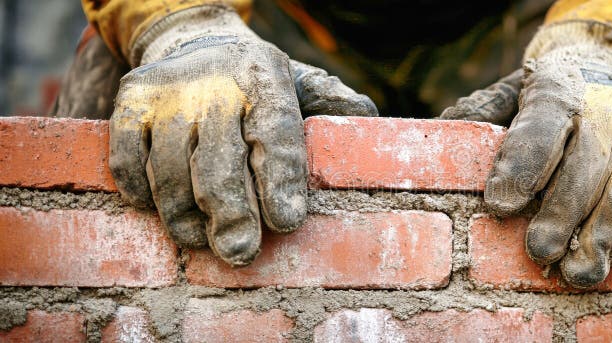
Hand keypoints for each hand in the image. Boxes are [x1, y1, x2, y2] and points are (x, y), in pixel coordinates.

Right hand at [109, 6, 376, 265]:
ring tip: (202, 240)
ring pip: (172, 173)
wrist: (197, 44)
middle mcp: (215, 85)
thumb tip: (366, 122)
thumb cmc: (258, 84)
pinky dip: (143, 194)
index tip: (285, 223)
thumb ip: (334, 104)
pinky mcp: (131, 105)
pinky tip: (161, 208)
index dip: (280, 182)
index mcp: (266, 80)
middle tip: (240, 252)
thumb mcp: (303, 83)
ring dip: (186, 218)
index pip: (275, 136)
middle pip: (220, 165)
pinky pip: (129, 162)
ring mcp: (168, 95)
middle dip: (232, 216)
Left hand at [442, 22, 611, 287]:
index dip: (522, 164)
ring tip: (578, 270)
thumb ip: (483, 109)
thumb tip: (448, 125)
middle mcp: (604, 107)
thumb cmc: (550, 96)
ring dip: (602, 230)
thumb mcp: (513, 89)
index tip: (500, 206)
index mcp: (557, 90)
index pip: (541, 125)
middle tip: (538, 251)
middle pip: (583, 163)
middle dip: (561, 213)